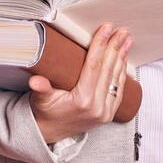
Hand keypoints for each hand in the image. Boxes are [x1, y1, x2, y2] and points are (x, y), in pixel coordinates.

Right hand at [29, 22, 132, 142]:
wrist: (49, 134)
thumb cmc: (44, 113)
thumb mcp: (40, 99)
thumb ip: (41, 89)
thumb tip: (35, 80)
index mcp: (82, 101)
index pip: (94, 66)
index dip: (101, 45)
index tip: (106, 28)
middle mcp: (97, 107)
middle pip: (108, 70)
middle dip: (115, 47)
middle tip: (122, 31)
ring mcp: (105, 111)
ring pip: (116, 78)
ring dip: (122, 57)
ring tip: (126, 40)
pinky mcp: (109, 113)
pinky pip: (119, 89)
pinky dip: (121, 72)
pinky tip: (123, 58)